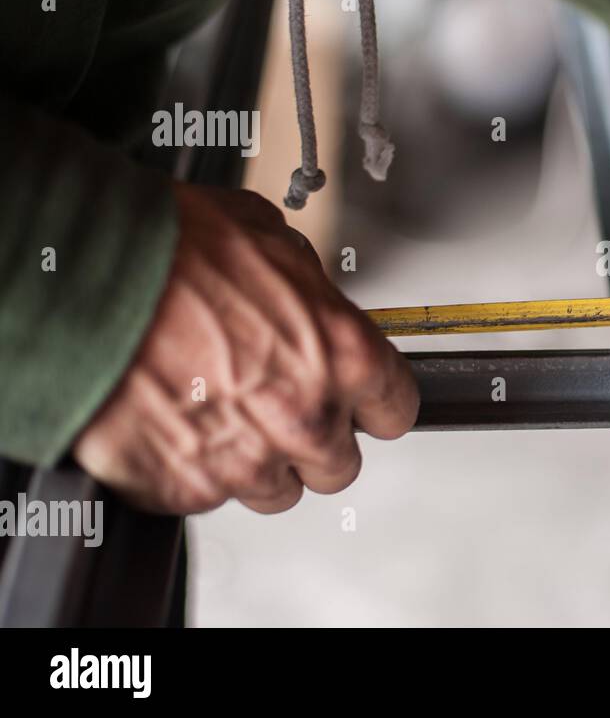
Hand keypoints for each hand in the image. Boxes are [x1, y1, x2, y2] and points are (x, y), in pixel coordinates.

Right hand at [72, 184, 418, 513]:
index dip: (372, 404)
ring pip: (275, 490)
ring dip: (254, 461)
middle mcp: (306, 417)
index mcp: (344, 355)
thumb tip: (310, 299)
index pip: (396, 410)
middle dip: (313, 440)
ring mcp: (247, 461)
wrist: (85, 282)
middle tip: (273, 405)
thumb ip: (308, 290)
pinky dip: (190, 470)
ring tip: (213, 409)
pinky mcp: (187, 488)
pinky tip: (172, 423)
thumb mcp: (269, 241)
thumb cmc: (170, 251)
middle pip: (339, 464)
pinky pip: (205, 496)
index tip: (358, 403)